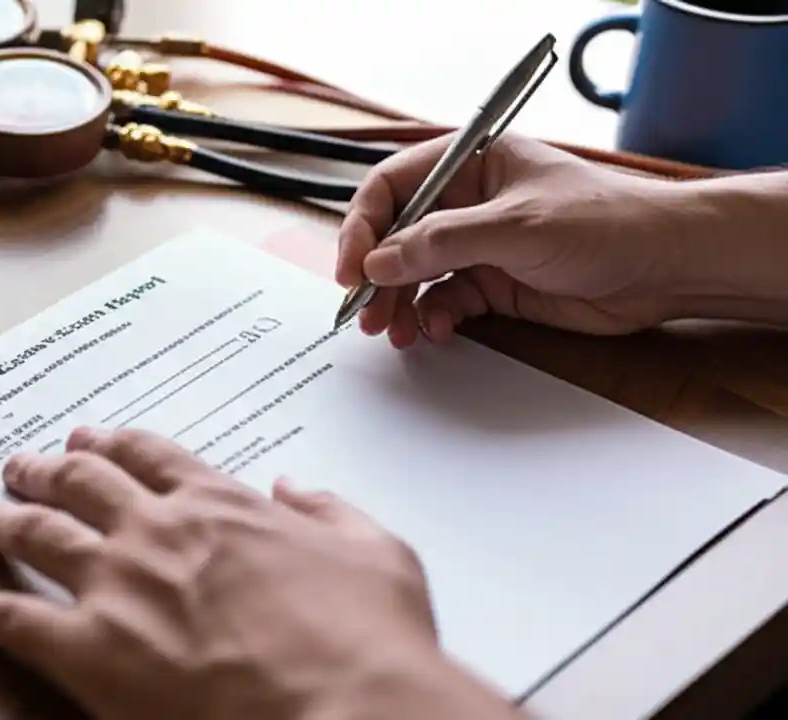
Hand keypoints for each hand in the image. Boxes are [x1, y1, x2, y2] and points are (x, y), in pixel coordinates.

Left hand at [0, 428, 518, 719]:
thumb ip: (328, 511)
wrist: (348, 707)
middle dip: (47, 467)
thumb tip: (297, 488)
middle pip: (82, 481)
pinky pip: (8, 620)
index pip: (152, 456)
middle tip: (23, 462)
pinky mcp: (88, 650)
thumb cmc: (369, 639)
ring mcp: (117, 585)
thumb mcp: (376, 551)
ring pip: (37, 532)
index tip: (94, 437)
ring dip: (1, 515)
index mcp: (221, 505)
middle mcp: (158, 531)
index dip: (116, 443)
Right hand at [337, 134, 697, 346]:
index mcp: (469, 164)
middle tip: (363, 313)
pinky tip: (433, 331)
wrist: (667, 266)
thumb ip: (442, 242)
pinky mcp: (493, 284)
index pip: (392, 187)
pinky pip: (443, 301)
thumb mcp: (516, 226)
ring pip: (415, 274)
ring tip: (390, 331)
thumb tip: (379, 260)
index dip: (364, 226)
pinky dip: (431, 318)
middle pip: (396, 236)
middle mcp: (466, 202)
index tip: (353, 267)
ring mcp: (478, 245)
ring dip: (397, 302)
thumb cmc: (607, 222)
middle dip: (376, 275)